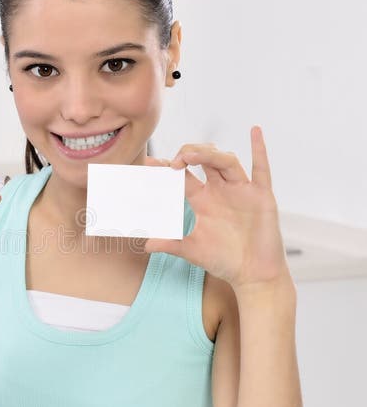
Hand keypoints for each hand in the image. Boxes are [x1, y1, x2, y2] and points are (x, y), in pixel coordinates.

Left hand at [144, 126, 289, 289]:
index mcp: (203, 200)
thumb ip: (170, 244)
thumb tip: (146, 244)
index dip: (167, 168)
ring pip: (225, 161)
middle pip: (204, 160)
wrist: (253, 275)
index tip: (150, 162)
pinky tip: (254, 131)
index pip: (183, 176)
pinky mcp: (261, 196)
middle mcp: (221, 190)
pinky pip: (261, 169)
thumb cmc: (225, 261)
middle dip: (189, 154)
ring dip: (209, 154)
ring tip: (191, 155)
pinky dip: (259, 150)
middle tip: (174, 161)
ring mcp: (242, 190)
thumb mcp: (192, 251)